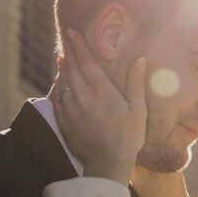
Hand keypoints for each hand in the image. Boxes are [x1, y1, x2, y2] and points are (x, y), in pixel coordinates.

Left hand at [52, 29, 146, 184]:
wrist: (107, 164)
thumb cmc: (128, 137)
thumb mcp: (138, 110)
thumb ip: (135, 83)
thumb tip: (140, 59)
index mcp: (102, 90)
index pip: (87, 61)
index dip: (79, 45)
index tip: (72, 32)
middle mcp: (83, 96)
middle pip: (72, 68)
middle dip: (69, 52)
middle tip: (66, 40)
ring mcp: (71, 109)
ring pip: (63, 82)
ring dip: (62, 68)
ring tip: (62, 58)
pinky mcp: (64, 121)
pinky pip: (57, 99)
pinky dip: (57, 88)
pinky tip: (58, 83)